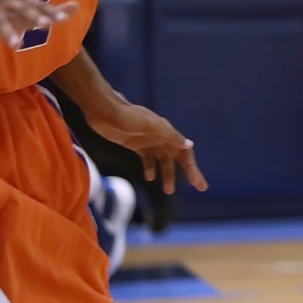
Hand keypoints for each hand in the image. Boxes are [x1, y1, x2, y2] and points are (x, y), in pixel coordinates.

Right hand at [0, 0, 76, 51]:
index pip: (37, 5)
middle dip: (32, 15)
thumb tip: (76, 6)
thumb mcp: (25, 11)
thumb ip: (49, 10)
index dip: (50, 11)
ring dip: (7, 32)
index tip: (64, 18)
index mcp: (19, 1)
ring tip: (17, 46)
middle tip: (45, 26)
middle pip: (20, 8)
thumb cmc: (2, 10)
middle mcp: (5, 3)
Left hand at [88, 101, 206, 193]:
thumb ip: (170, 135)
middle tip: (197, 187)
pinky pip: (147, 159)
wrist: (105, 111)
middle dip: (188, 172)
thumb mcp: (152, 126)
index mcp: (167, 133)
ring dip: (167, 175)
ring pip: (163, 161)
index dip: (192, 167)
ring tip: (168, 191)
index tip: (196, 182)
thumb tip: (189, 145)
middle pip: (177, 159)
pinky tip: (149, 178)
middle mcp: (161, 138)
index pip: (185, 153)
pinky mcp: (135, 145)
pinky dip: (150, 168)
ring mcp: (148, 142)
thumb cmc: (129, 117)